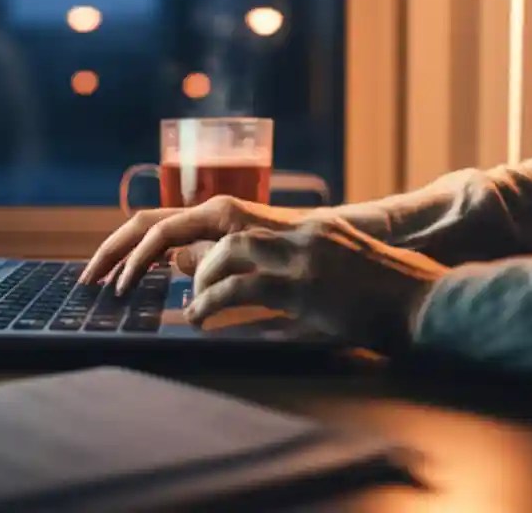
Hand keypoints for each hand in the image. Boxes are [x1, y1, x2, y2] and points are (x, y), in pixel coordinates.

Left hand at [80, 196, 447, 352]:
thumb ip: (256, 259)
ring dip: (190, 280)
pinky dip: (212, 303)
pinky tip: (199, 319)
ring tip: (184, 307)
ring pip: (221, 251)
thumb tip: (194, 268)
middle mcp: (286, 230)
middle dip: (138, 247)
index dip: (152, 232)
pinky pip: (244, 289)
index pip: (203, 213)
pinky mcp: (308, 288)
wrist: (425, 299)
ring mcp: (298, 256)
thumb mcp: (310, 262)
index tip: (117, 261)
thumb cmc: (369, 288)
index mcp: (284, 223)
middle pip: (194, 220)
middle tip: (106, 280)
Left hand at [179, 218, 445, 352]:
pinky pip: (242, 288)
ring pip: (232, 252)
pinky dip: (213, 301)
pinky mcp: (305, 287)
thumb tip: (293, 295)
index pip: (258, 228)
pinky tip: (200, 320)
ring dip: (205, 278)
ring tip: (194, 306)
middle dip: (206, 258)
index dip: (225, 245)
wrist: (436, 304)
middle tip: (194, 286)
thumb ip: (324, 274)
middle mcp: (308, 235)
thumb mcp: (359, 273)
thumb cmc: (406, 300)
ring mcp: (306, 258)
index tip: (208, 266)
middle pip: (235, 232)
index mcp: (321, 230)